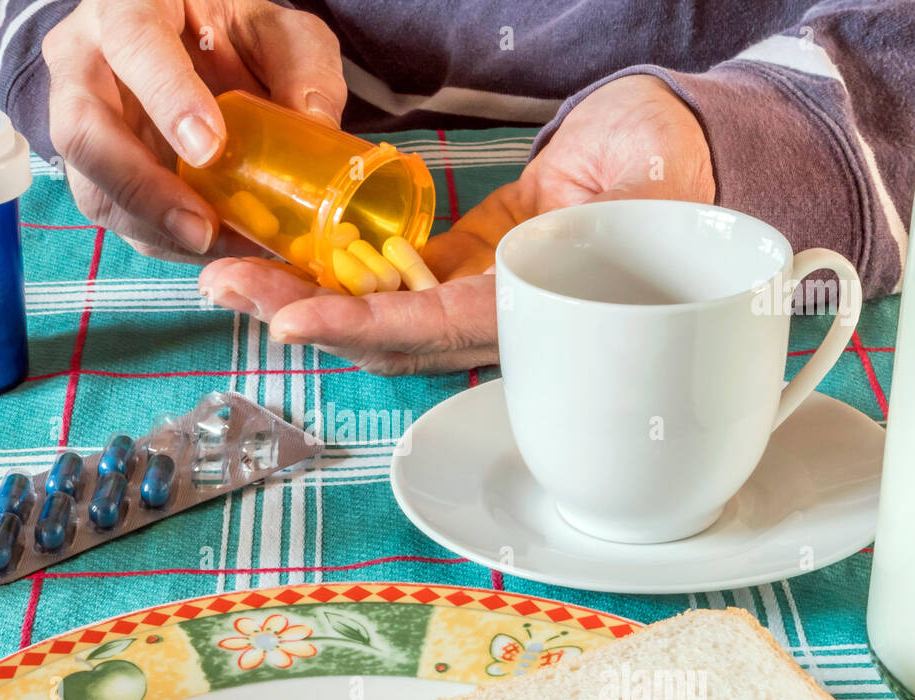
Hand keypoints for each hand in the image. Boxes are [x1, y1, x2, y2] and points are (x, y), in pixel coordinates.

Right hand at [43, 0, 344, 261]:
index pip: (133, 45)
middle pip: (84, 132)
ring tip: (221, 246)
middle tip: (203, 228)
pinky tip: (215, 246)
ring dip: (157, 229)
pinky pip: (119, 218)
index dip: (167, 98)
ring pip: (94, 188)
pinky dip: (167, 242)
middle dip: (144, 190)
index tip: (208, 149)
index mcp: (127, 6)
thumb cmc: (226, 29)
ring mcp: (81, 123)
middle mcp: (85, 63)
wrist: (192, 43)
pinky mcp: (96, 174)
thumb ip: (301, 63)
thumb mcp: (275, 28)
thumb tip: (316, 125)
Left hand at [199, 74, 716, 373]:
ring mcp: (479, 292)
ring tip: (232, 266)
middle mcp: (498, 317)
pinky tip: (289, 253)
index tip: (296, 319)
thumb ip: (599, 236)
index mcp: (541, 314)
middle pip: (384, 330)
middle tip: (227, 282)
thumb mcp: (649, 198)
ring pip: (378, 305)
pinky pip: (395, 274)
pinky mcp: (469, 263)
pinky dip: (341, 267)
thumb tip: (536, 271)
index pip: (437, 330)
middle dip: (301, 310)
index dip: (364, 330)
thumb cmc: (677, 172)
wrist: (686, 154)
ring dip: (304, 289)